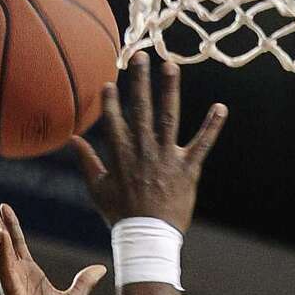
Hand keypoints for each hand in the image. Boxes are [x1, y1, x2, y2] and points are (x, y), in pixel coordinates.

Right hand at [0, 189, 105, 294]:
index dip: (9, 223)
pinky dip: (2, 250)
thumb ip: (84, 283)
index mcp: (30, 276)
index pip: (16, 243)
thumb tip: (99, 269)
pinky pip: (4, 269)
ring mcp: (12, 286)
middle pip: (1, 239)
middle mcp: (17, 278)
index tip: (2, 203)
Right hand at [71, 53, 226, 232]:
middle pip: (141, 108)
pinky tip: (221, 107)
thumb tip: (72, 140)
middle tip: (141, 56)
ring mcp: (167, 157)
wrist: (148, 237)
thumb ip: (87, 162)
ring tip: (170, 65)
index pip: (114, 119)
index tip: (110, 83)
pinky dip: (212, 126)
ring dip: (170, 89)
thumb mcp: (98, 189)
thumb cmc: (121, 216)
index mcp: (121, 154)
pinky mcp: (187, 168)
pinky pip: (202, 143)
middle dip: (140, 80)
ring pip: (168, 116)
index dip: (111, 100)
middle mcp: (144, 149)